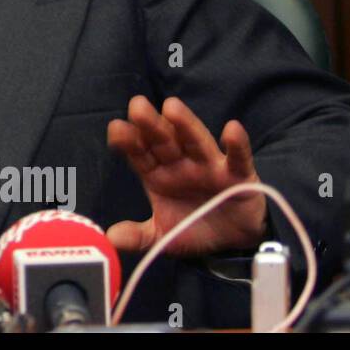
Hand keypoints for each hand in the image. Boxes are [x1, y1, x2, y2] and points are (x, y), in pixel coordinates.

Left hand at [106, 95, 266, 256]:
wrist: (232, 243)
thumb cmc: (193, 228)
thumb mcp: (162, 236)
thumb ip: (138, 236)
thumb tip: (111, 239)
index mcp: (158, 175)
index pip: (140, 154)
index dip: (128, 142)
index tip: (116, 129)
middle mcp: (181, 165)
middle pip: (163, 142)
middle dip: (151, 125)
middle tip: (137, 106)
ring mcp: (209, 167)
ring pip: (195, 142)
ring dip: (185, 125)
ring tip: (171, 107)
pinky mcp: (238, 175)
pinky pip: (237, 159)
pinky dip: (237, 145)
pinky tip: (232, 129)